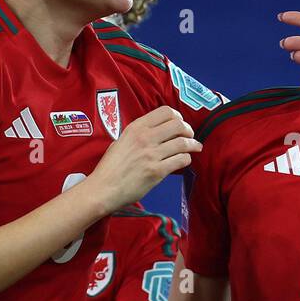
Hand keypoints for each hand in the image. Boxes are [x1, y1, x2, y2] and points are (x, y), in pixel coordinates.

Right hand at [86, 106, 200, 211]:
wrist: (103, 188)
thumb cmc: (110, 167)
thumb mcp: (121, 141)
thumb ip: (138, 135)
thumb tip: (156, 132)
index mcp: (136, 128)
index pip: (165, 111)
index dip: (177, 116)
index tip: (180, 123)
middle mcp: (145, 138)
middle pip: (178, 125)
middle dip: (188, 130)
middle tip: (189, 136)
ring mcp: (152, 154)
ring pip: (183, 143)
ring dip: (193, 144)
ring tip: (196, 147)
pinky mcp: (157, 171)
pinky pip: (180, 160)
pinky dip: (186, 159)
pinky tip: (185, 160)